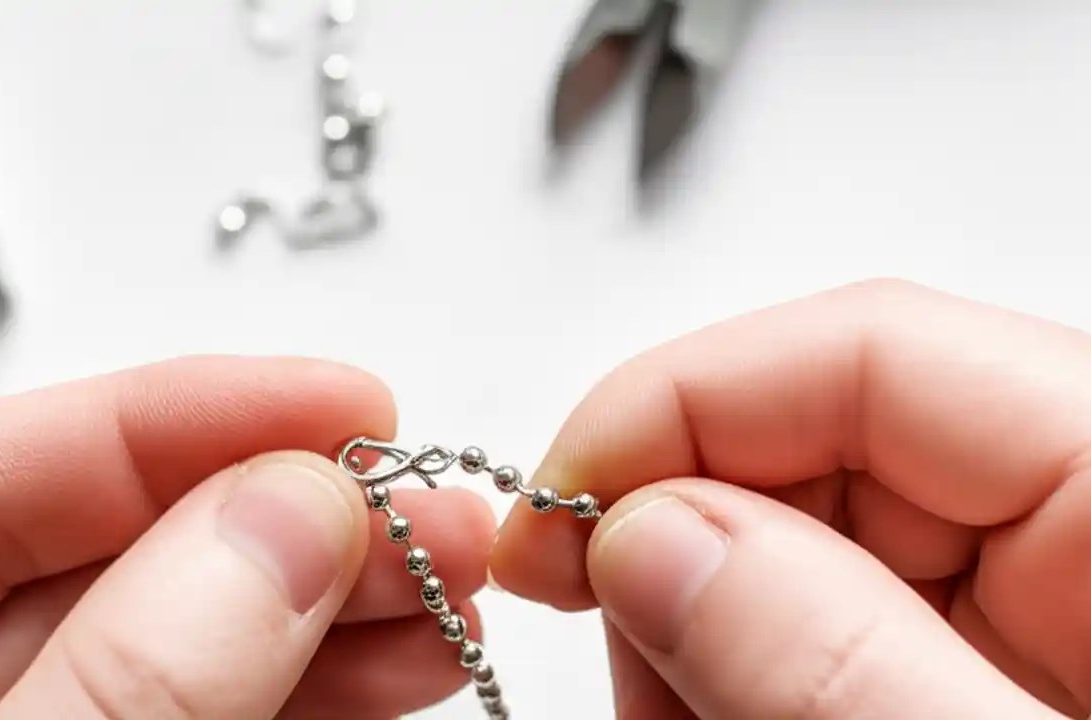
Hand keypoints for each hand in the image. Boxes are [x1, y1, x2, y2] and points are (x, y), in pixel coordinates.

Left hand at [0, 356, 494, 718]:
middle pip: (89, 563)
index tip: (337, 402)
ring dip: (316, 619)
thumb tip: (284, 519)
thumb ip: (131, 676)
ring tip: (446, 596)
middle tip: (426, 510)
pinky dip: (291, 704)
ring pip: (156, 654)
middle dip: (280, 525)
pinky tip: (386, 676)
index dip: (170, 421)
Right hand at [491, 280, 1087, 718]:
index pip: (870, 349)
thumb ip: (833, 663)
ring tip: (658, 710)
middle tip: (585, 623)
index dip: (675, 404)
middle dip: (671, 531)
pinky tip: (701, 713)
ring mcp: (1044, 607)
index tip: (552, 508)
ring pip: (805, 539)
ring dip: (688, 614)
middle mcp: (1085, 526)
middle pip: (818, 441)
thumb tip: (651, 542)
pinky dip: (735, 668)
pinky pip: (830, 624)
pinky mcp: (990, 672)